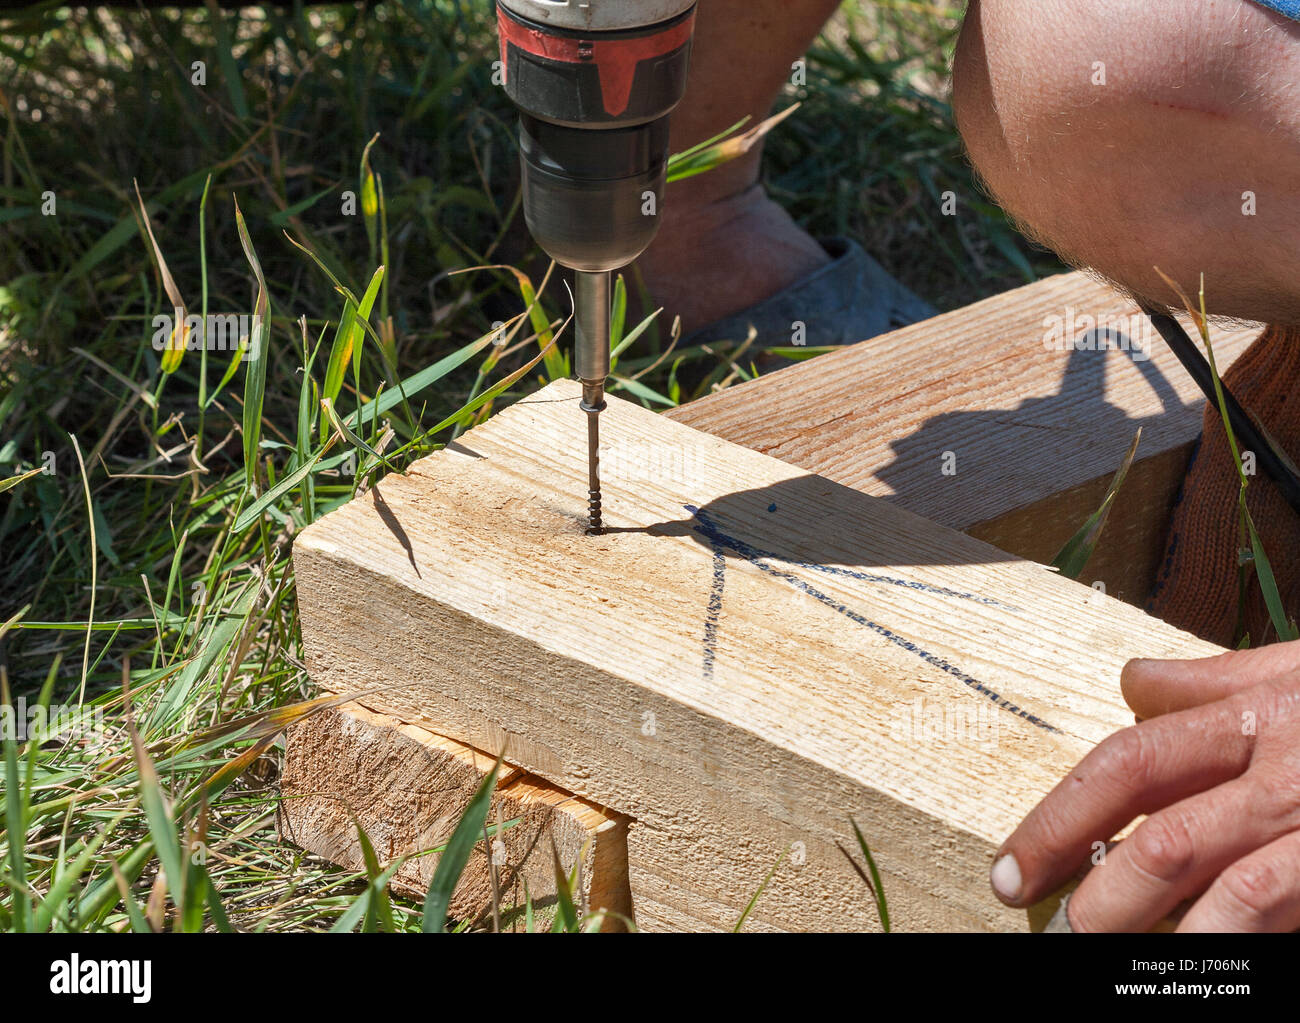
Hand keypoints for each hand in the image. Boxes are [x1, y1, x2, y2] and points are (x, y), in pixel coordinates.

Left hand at [990, 641, 1299, 930]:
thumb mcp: (1294, 675)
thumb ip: (1213, 684)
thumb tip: (1134, 683)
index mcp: (1250, 721)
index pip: (1126, 766)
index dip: (1057, 821)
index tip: (1010, 867)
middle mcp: (1281, 778)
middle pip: (1162, 845)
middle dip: (1100, 897)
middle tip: (1063, 928)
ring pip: (1225, 898)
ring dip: (1161, 932)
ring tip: (1115, 956)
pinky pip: (1274, 921)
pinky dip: (1229, 943)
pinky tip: (1199, 953)